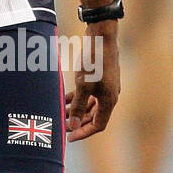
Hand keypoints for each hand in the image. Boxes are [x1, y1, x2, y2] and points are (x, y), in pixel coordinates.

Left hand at [65, 24, 119, 140]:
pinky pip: (89, 94)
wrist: (101, 36)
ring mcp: (106, 86)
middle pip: (95, 117)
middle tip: (64, 128)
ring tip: (61, 114)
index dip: (83, 133)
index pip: (98, 125)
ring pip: (91, 105)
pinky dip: (78, 98)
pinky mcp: (101, 78)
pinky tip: (64, 99)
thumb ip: (78, 106)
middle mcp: (110, 96)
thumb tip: (73, 125)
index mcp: (109, 101)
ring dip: (77, 110)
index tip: (69, 137)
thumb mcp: (83, 85)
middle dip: (79, 123)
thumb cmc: (94, 61)